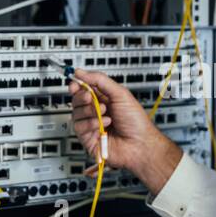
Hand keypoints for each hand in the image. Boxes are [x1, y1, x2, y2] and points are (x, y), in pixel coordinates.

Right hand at [69, 69, 181, 193]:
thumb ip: (100, 80)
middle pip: (77, 100)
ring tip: (104, 113)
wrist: (140, 144)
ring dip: (90, 112)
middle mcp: (96, 112)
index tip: (75, 83)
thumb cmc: (136, 122)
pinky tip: (102, 125)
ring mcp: (92, 125)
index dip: (77, 85)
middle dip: (82, 97)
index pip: (84, 89)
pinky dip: (90, 124)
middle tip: (90, 98)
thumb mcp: (120, 94)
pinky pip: (79, 127)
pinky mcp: (88, 138)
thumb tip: (82, 72)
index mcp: (104, 99)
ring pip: (76, 113)